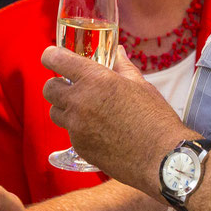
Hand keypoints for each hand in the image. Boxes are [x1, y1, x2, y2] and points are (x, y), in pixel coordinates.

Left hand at [42, 45, 194, 191]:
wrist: (162, 158)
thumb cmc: (156, 119)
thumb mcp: (141, 85)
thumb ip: (123, 67)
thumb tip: (118, 51)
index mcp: (95, 79)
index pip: (56, 59)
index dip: (51, 55)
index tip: (53, 56)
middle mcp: (80, 101)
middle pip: (48, 88)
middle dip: (57, 85)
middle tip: (70, 86)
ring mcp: (77, 127)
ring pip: (55, 113)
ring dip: (64, 108)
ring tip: (86, 109)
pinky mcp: (79, 147)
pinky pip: (70, 133)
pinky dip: (78, 129)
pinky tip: (99, 130)